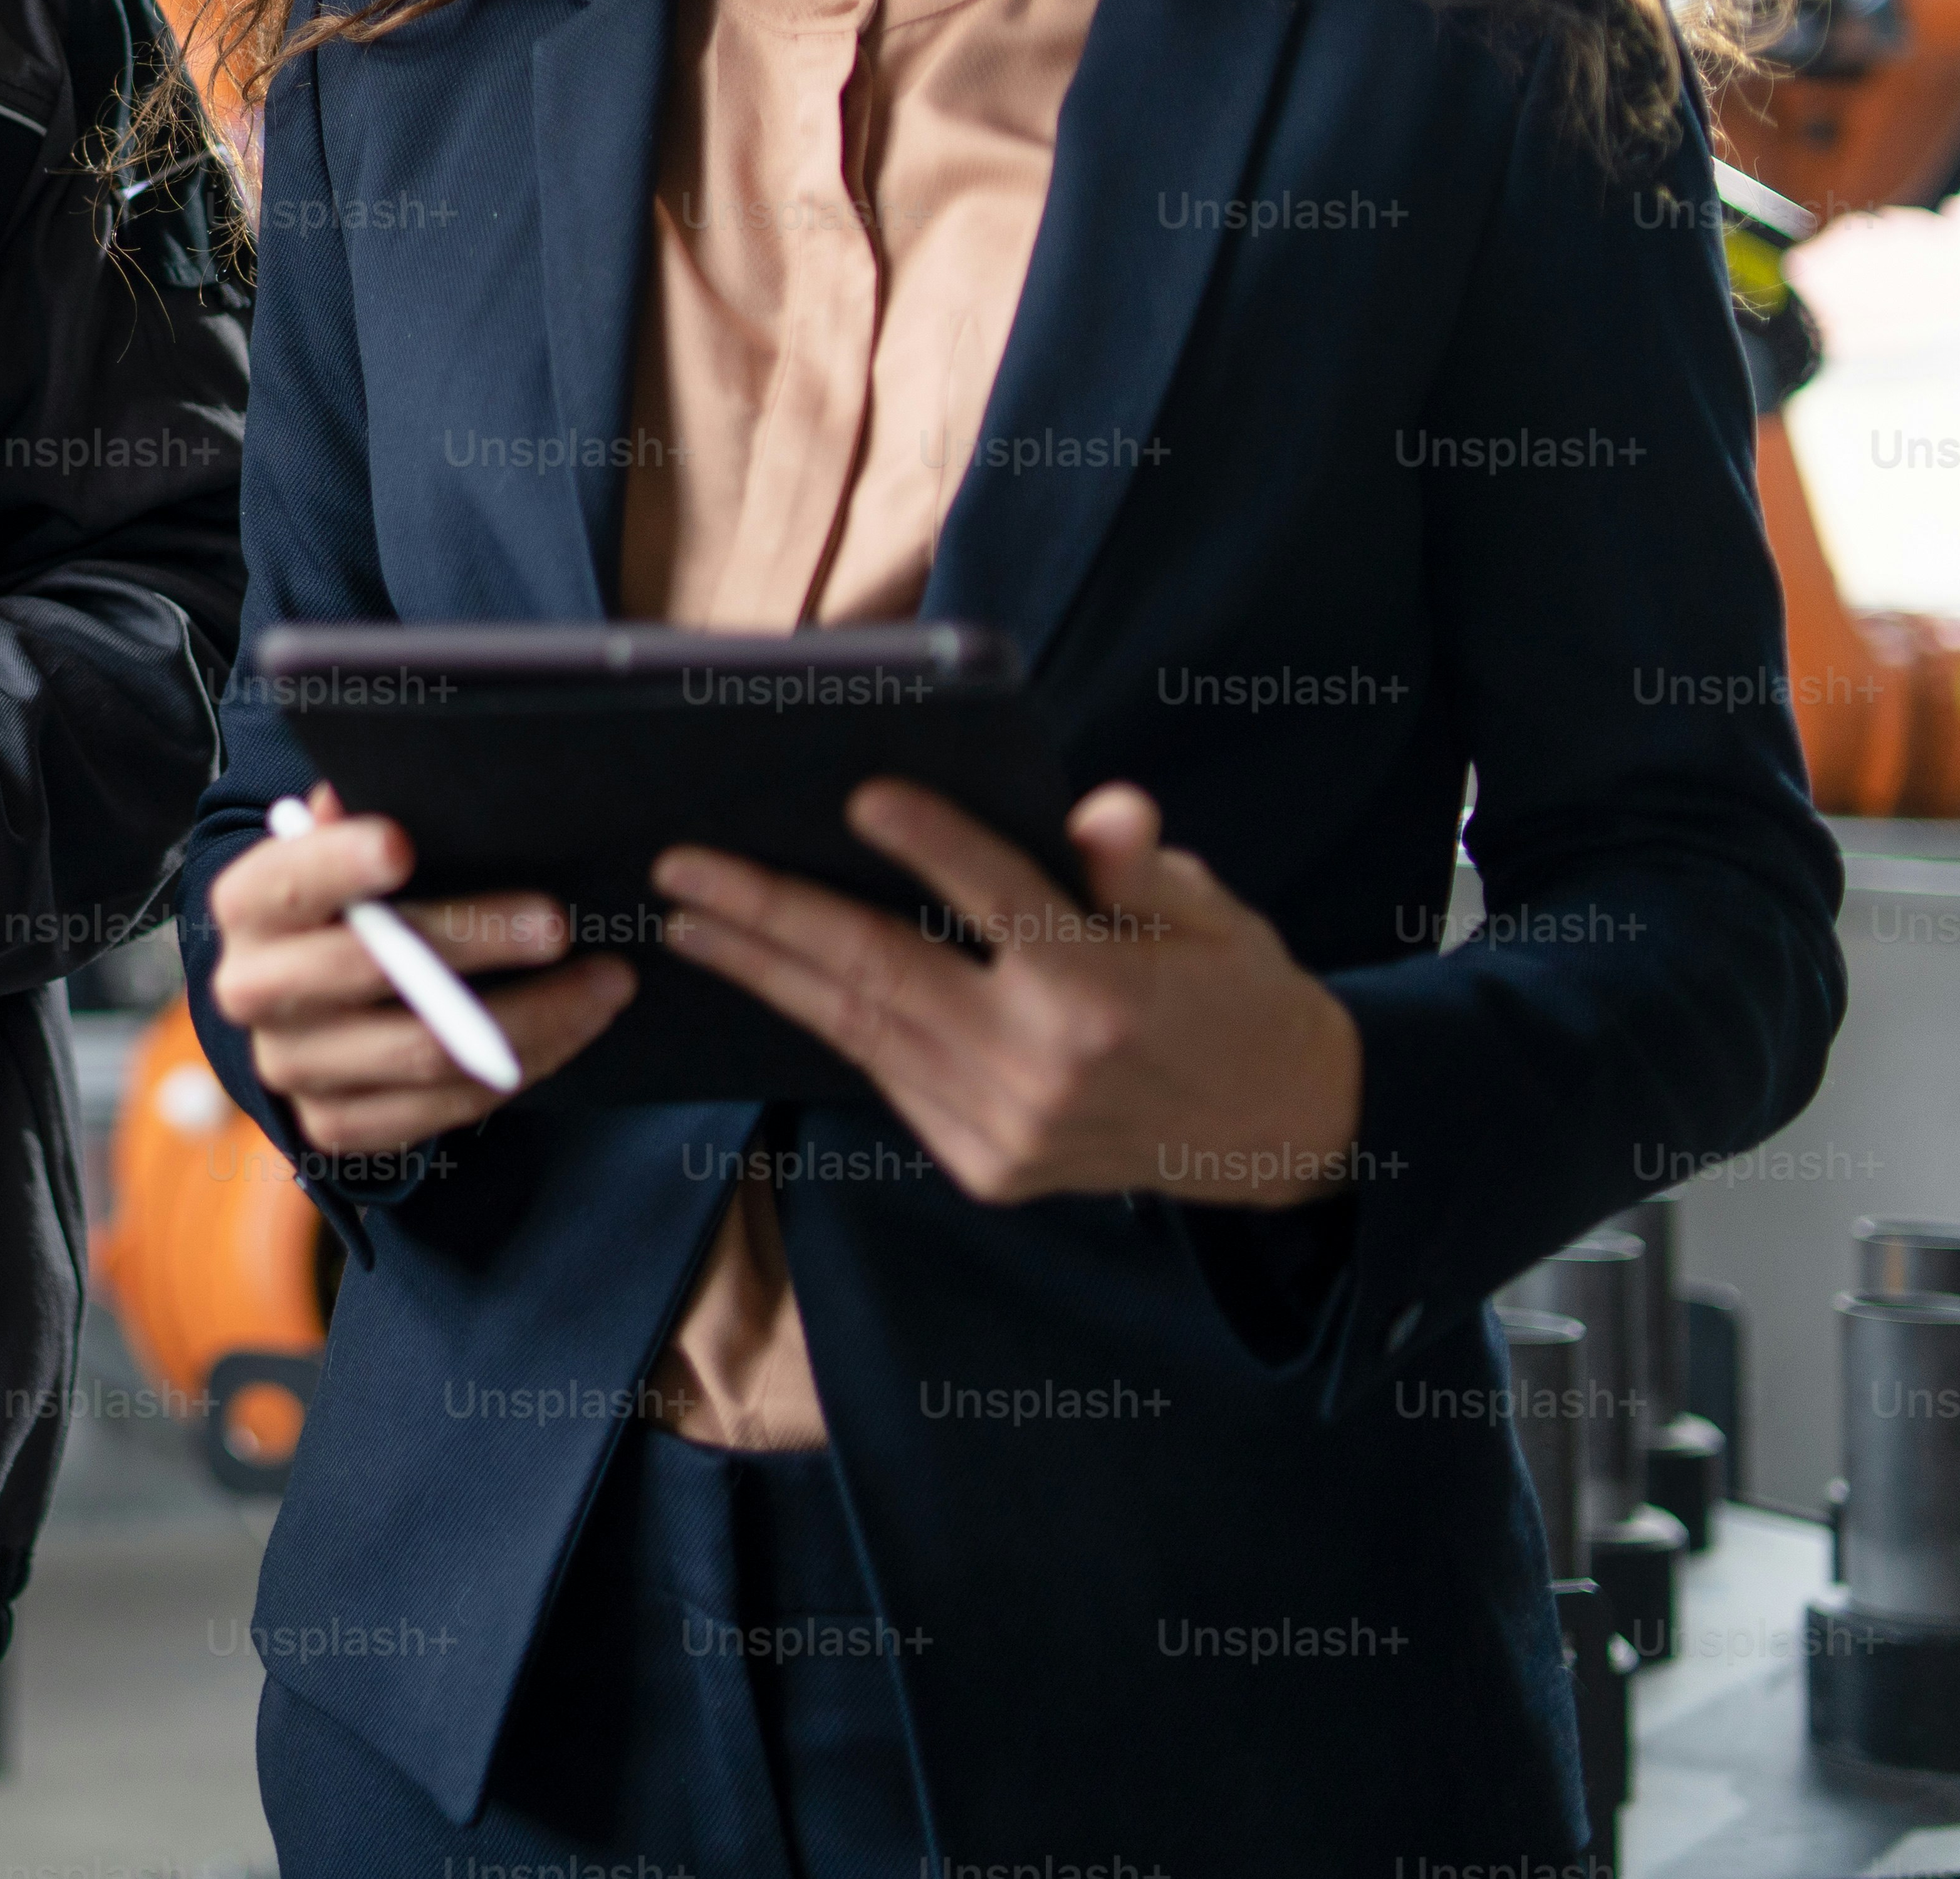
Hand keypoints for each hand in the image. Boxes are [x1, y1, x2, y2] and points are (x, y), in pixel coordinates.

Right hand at [204, 789, 635, 1154]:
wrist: (305, 1007)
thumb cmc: (345, 904)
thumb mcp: (338, 853)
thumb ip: (349, 825)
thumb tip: (350, 791)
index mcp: (248, 907)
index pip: (285, 882)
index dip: (337, 864)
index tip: (401, 843)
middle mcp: (252, 991)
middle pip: (367, 970)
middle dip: (472, 941)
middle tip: (557, 921)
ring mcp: (294, 1066)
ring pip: (423, 1051)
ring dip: (530, 1016)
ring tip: (605, 980)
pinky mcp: (336, 1125)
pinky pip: (443, 1107)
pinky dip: (521, 1067)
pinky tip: (572, 1027)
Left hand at [652, 779, 1366, 1207]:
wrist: (1278, 1131)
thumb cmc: (1236, 995)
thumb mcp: (1212, 920)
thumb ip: (1140, 871)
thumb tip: (1104, 812)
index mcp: (1102, 997)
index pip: (997, 901)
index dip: (932, 845)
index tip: (860, 796)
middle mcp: (1040, 1070)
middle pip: (882, 972)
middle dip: (769, 914)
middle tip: (681, 867)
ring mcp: (1004, 1128)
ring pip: (860, 1031)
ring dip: (764, 971)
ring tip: (687, 920)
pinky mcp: (984, 1164)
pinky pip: (887, 1075)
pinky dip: (825, 1023)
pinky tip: (769, 976)